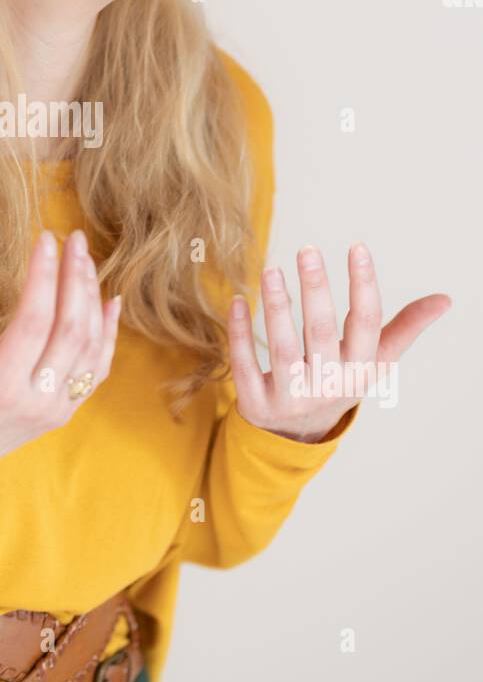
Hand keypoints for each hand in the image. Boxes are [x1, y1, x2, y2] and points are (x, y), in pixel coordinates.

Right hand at [0, 229, 121, 498]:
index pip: (32, 323)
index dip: (43, 278)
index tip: (44, 240)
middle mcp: (36, 401)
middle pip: (71, 331)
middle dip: (75, 279)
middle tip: (74, 239)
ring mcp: (55, 409)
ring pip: (90, 347)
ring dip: (91, 299)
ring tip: (84, 258)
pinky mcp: (62, 411)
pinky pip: (98, 371)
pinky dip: (109, 334)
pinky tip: (110, 301)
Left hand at [227, 242, 451, 442]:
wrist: (299, 434)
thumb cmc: (340, 381)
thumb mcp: (373, 360)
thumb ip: (404, 328)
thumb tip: (444, 299)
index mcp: (360, 370)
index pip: (366, 324)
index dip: (364, 285)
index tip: (357, 247)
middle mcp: (328, 385)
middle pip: (322, 333)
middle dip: (316, 290)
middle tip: (307, 250)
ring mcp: (291, 398)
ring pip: (283, 349)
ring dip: (276, 307)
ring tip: (271, 269)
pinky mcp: (256, 404)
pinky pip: (244, 366)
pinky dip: (239, 333)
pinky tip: (237, 300)